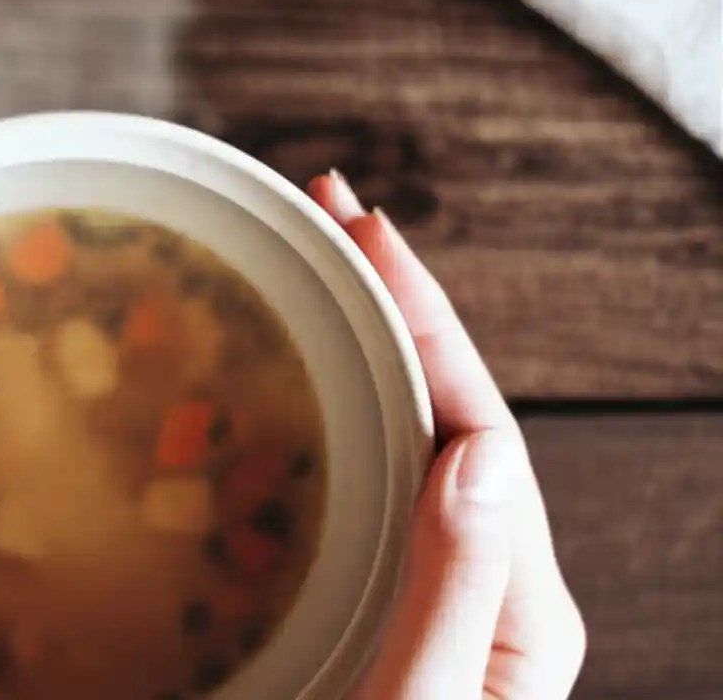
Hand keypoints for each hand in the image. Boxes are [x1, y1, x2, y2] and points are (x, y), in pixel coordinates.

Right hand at [307, 171, 585, 698]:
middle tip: (327, 209)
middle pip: (446, 407)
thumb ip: (457, 594)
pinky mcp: (380, 595)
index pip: (475, 421)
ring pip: (406, 435)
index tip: (364, 226)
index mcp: (516, 602)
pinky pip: (366, 481)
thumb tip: (477, 450)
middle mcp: (485, 579)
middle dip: (393, 301)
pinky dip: (334, 409)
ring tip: (313, 265)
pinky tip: (294, 378)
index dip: (422, 314)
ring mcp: (431, 585)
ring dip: (364, 341)